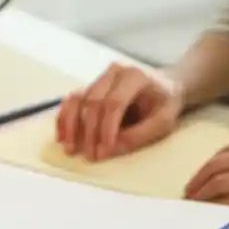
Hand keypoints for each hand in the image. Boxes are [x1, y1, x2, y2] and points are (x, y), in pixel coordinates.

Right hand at [56, 62, 184, 160]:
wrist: (166, 86)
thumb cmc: (165, 104)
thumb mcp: (163, 122)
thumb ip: (139, 135)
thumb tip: (111, 150)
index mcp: (134, 76)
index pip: (114, 102)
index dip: (107, 128)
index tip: (105, 151)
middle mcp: (114, 72)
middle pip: (93, 102)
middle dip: (90, 132)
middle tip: (90, 156)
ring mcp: (100, 78)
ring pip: (78, 99)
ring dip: (71, 126)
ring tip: (70, 148)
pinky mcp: (91, 87)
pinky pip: (72, 101)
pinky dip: (65, 119)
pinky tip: (62, 137)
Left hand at [184, 127, 228, 220]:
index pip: (227, 151)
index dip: (207, 167)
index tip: (199, 179)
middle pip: (217, 166)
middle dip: (198, 182)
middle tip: (189, 195)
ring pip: (221, 184)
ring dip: (204, 197)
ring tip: (197, 208)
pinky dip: (221, 210)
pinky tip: (216, 216)